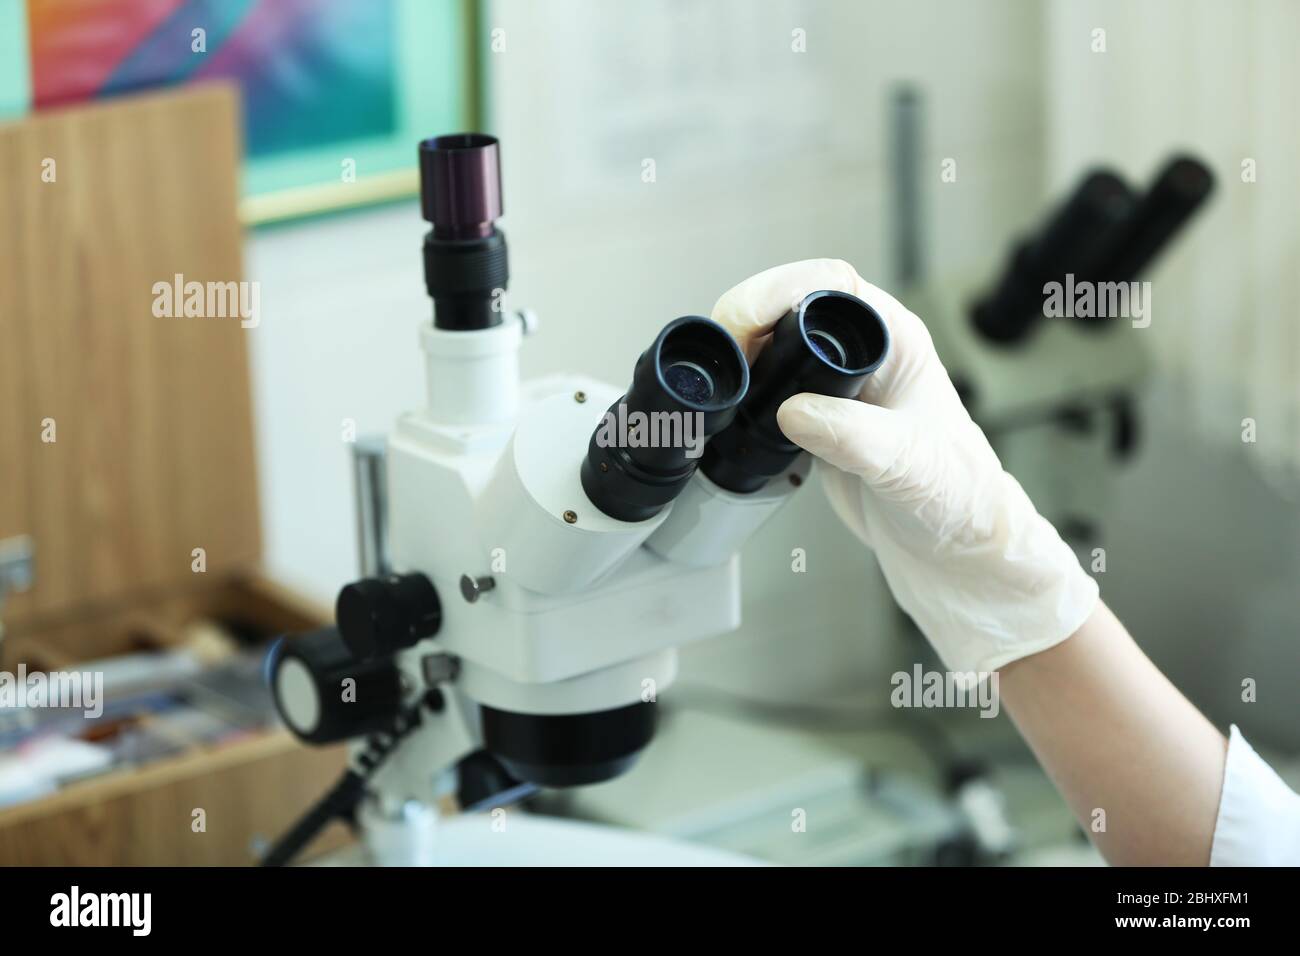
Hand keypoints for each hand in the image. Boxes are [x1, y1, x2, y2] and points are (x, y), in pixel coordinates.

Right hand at [711, 259, 1098, 674]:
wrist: (956, 556)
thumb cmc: (959, 501)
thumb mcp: (909, 466)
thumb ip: (853, 436)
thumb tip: (793, 413)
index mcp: (895, 340)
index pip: (830, 283)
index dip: (779, 290)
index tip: (745, 323)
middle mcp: (863, 355)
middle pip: (789, 306)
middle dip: (746, 319)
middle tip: (721, 355)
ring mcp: (836, 389)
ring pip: (773, 346)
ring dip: (740, 356)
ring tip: (720, 384)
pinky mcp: (816, 424)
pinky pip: (768, 391)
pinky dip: (741, 394)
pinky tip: (730, 414)